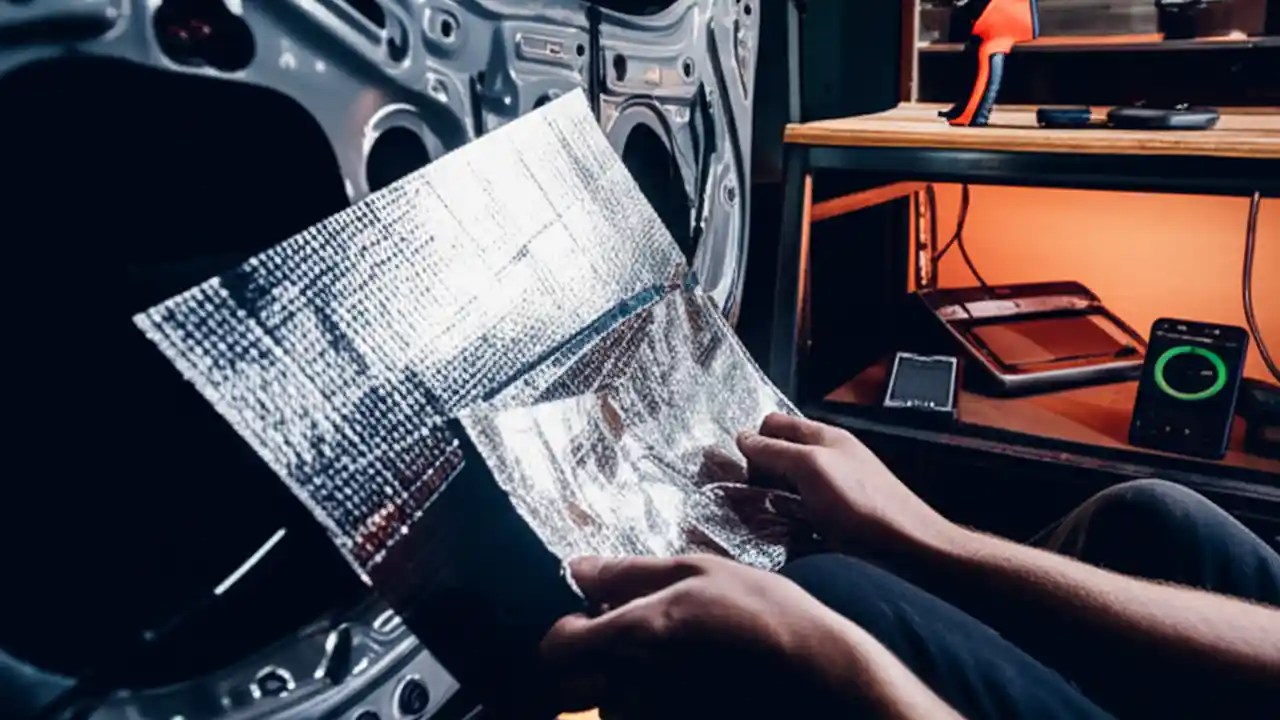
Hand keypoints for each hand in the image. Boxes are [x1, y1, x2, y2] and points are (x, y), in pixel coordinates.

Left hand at [540, 554, 849, 718]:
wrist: (819, 673)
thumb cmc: (762, 612)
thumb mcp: (699, 571)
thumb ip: (630, 573)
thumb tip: (577, 568)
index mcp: (633, 634)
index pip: (555, 646)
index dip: (565, 630)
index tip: (590, 615)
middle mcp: (633, 684)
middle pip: (567, 686)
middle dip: (584, 662)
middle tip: (619, 641)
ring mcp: (654, 714)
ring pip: (605, 707)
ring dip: (616, 687)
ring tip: (662, 662)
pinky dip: (647, 706)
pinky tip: (684, 684)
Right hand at [737, 413, 959, 557]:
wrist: (906, 546)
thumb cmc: (863, 505)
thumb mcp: (811, 467)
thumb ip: (775, 450)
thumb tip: (743, 439)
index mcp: (823, 436)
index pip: (772, 424)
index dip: (754, 444)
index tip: (748, 473)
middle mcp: (828, 456)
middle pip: (779, 453)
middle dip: (761, 471)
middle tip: (758, 496)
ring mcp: (835, 485)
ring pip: (789, 482)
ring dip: (774, 496)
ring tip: (774, 515)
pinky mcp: (839, 513)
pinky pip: (803, 506)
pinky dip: (791, 515)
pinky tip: (793, 530)